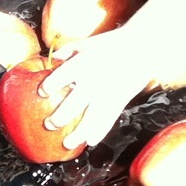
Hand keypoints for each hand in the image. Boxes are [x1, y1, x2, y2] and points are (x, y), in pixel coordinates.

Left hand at [38, 24, 156, 150]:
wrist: (143, 48)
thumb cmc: (112, 43)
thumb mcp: (88, 42)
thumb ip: (67, 51)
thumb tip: (50, 59)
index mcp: (83, 64)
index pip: (59, 78)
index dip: (48, 87)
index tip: (42, 93)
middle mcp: (94, 80)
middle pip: (72, 105)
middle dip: (58, 118)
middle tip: (49, 124)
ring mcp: (108, 93)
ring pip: (90, 119)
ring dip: (78, 134)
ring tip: (66, 143)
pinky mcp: (121, 100)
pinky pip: (108, 120)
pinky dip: (99, 132)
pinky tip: (91, 141)